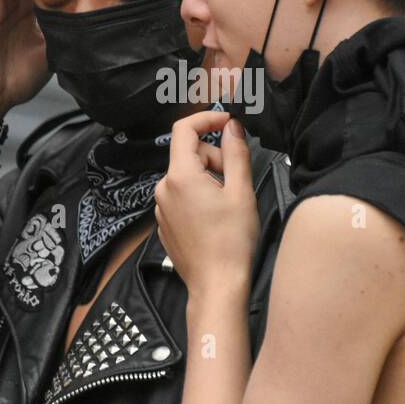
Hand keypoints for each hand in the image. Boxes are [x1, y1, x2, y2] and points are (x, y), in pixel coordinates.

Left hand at [154, 111, 258, 296]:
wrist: (217, 284)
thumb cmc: (231, 243)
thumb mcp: (241, 191)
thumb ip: (236, 153)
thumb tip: (233, 127)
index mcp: (181, 176)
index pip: (184, 129)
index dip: (207, 118)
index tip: (227, 121)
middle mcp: (164, 189)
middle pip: (189, 154)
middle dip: (215, 156)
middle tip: (237, 178)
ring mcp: (162, 207)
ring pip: (187, 175)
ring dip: (209, 178)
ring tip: (229, 202)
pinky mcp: (166, 222)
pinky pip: (182, 196)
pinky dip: (200, 195)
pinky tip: (217, 216)